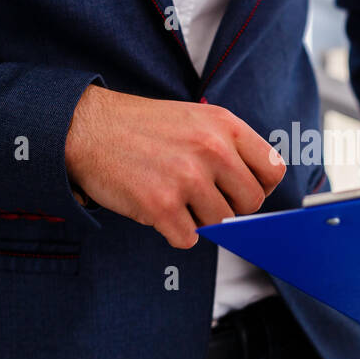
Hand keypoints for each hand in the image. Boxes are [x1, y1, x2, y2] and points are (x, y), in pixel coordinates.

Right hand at [65, 85, 285, 248]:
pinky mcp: (162, 205)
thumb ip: (230, 149)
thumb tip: (257, 192)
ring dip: (199, 219)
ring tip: (174, 197)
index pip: (273, 171)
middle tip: (202, 197)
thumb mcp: (197, 120)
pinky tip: (157, 208)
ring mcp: (188, 178)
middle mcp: (212, 150)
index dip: (259, 187)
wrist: (86, 128)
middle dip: (230, 207)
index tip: (240, 191)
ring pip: (221, 224)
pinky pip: (188, 238)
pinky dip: (174, 232)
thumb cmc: (142, 128)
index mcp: (225, 126)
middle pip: (251, 203)